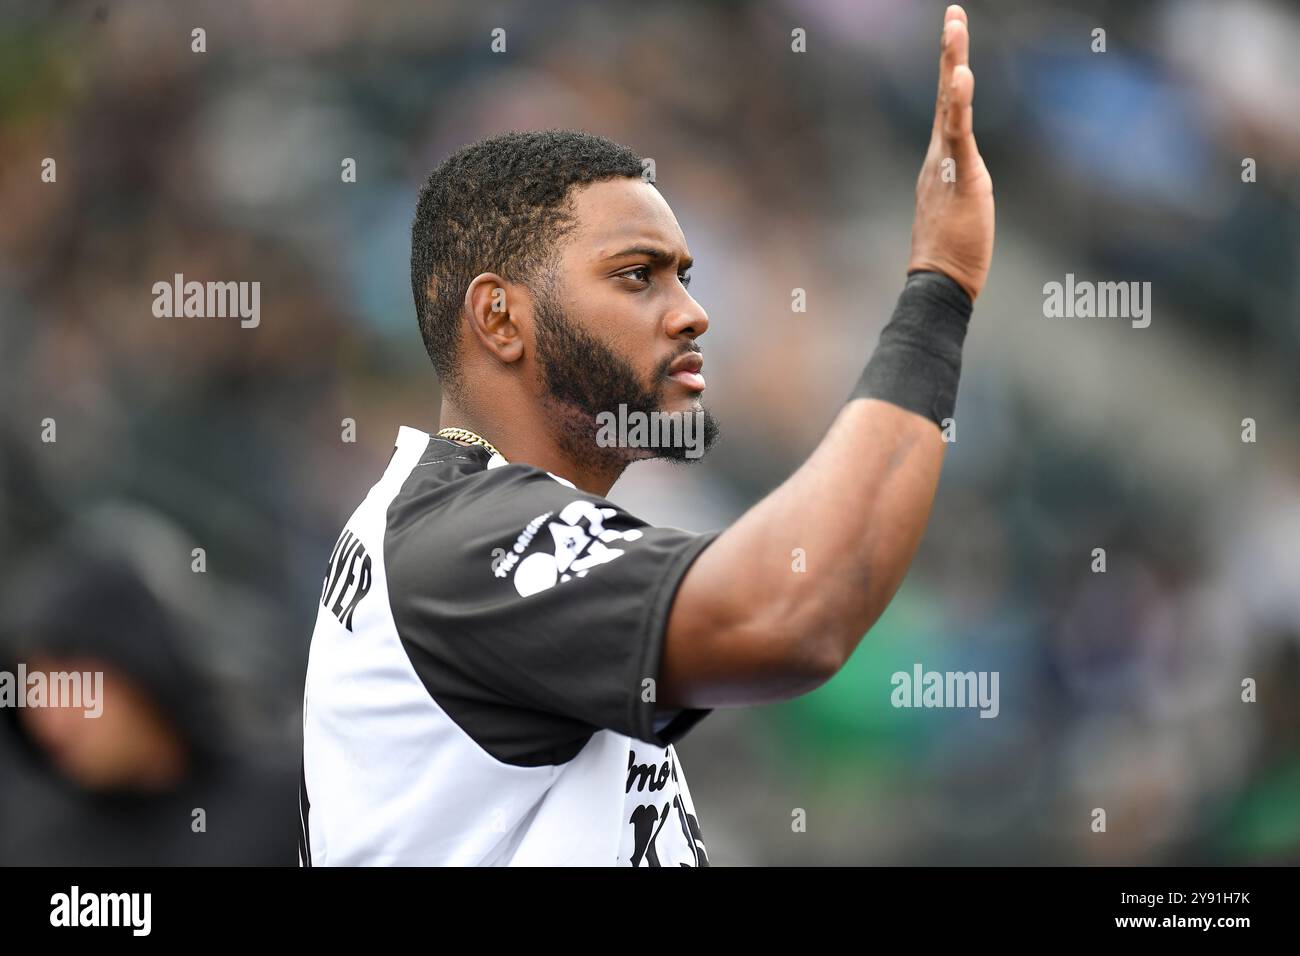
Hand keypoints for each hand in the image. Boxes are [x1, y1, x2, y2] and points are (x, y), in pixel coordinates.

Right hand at [907, 5, 994, 301]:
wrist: (937, 281)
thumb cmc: (950, 255)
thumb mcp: (959, 210)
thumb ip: (960, 188)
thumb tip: (964, 185)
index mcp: (940, 161)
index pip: (949, 108)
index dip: (952, 71)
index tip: (954, 35)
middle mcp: (938, 155)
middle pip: (945, 94)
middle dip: (950, 52)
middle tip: (953, 14)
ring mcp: (946, 163)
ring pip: (949, 105)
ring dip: (952, 63)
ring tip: (954, 27)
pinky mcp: (958, 175)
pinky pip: (958, 134)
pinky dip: (959, 104)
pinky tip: (961, 76)